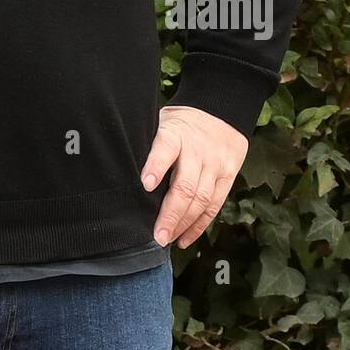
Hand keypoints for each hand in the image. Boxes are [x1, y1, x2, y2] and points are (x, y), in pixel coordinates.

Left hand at [140, 105, 249, 248]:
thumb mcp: (161, 122)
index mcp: (176, 134)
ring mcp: (214, 165)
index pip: (165, 149)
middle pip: (186, 186)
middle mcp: (197, 152)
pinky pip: (214, 206)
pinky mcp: (227, 177)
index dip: (156, 166)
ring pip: (201, 201)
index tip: (145, 184)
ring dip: (183, 224)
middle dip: (170, 214)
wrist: (221, 111)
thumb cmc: (181, 123)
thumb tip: (122, 168)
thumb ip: (148, 143)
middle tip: (157, 235)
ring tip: (166, 239)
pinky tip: (184, 238)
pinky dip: (199, 226)